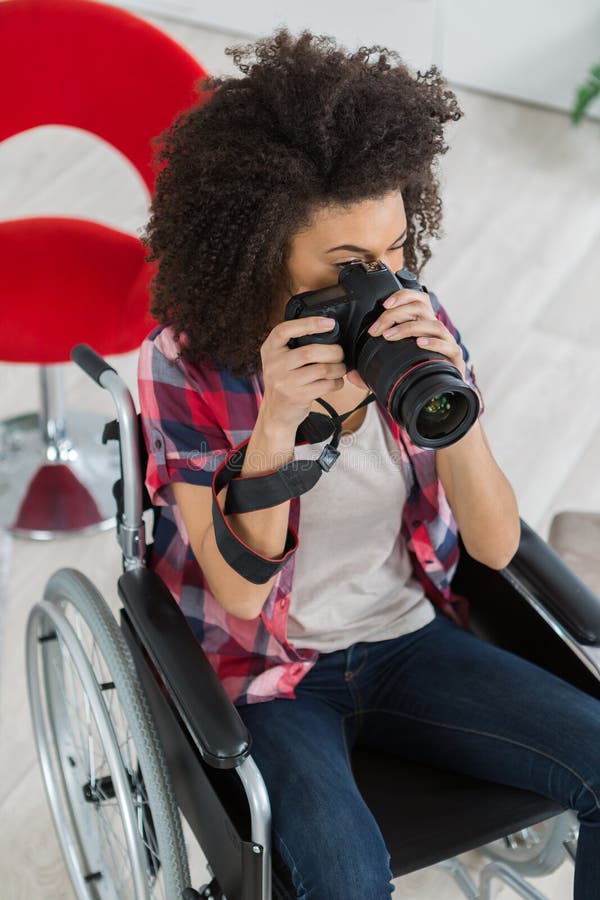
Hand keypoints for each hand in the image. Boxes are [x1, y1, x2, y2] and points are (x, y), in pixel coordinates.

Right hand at [258, 315, 346, 432]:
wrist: (275, 412)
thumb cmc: (284, 381)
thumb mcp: (279, 360)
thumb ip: (293, 345)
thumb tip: (327, 331)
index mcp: (270, 349)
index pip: (285, 330)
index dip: (309, 324)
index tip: (330, 323)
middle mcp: (274, 364)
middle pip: (310, 351)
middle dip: (333, 351)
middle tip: (340, 354)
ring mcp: (285, 382)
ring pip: (322, 369)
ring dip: (338, 368)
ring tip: (340, 368)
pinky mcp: (297, 396)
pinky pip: (325, 385)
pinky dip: (336, 383)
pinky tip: (335, 382)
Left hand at [346, 288, 466, 389]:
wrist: (438, 395)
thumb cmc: (415, 375)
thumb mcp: (390, 368)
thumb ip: (369, 372)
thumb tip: (351, 375)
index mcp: (423, 324)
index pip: (417, 299)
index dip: (402, 296)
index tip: (384, 304)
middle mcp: (435, 330)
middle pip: (420, 308)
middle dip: (395, 314)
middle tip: (378, 330)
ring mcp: (446, 343)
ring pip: (432, 324)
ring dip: (409, 327)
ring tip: (391, 336)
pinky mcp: (454, 359)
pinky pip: (448, 345)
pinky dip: (434, 342)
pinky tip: (420, 343)